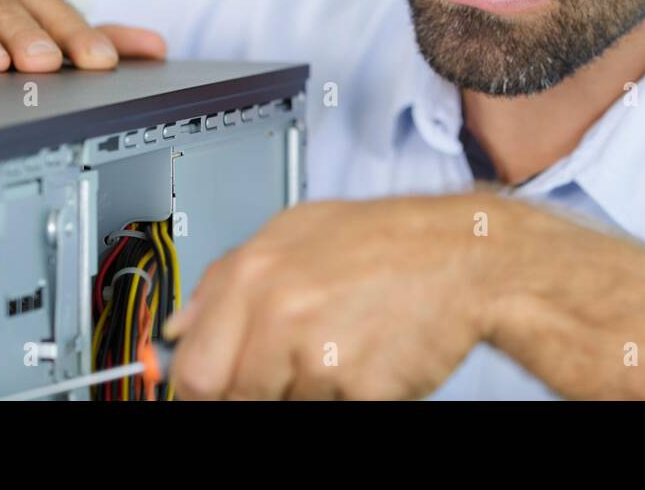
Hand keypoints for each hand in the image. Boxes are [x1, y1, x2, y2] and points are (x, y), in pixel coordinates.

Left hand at [163, 195, 503, 399]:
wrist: (466, 256)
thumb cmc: (385, 241)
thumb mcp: (296, 231)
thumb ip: (226, 277)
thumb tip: (179, 327)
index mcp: (254, 275)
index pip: (194, 370)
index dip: (203, 388)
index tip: (216, 390)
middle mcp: (281, 313)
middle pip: (233, 399)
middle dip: (254, 393)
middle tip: (289, 372)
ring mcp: (322, 356)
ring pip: (286, 407)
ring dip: (309, 391)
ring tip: (342, 344)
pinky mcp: (362, 390)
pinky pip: (335, 413)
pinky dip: (350, 395)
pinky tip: (369, 355)